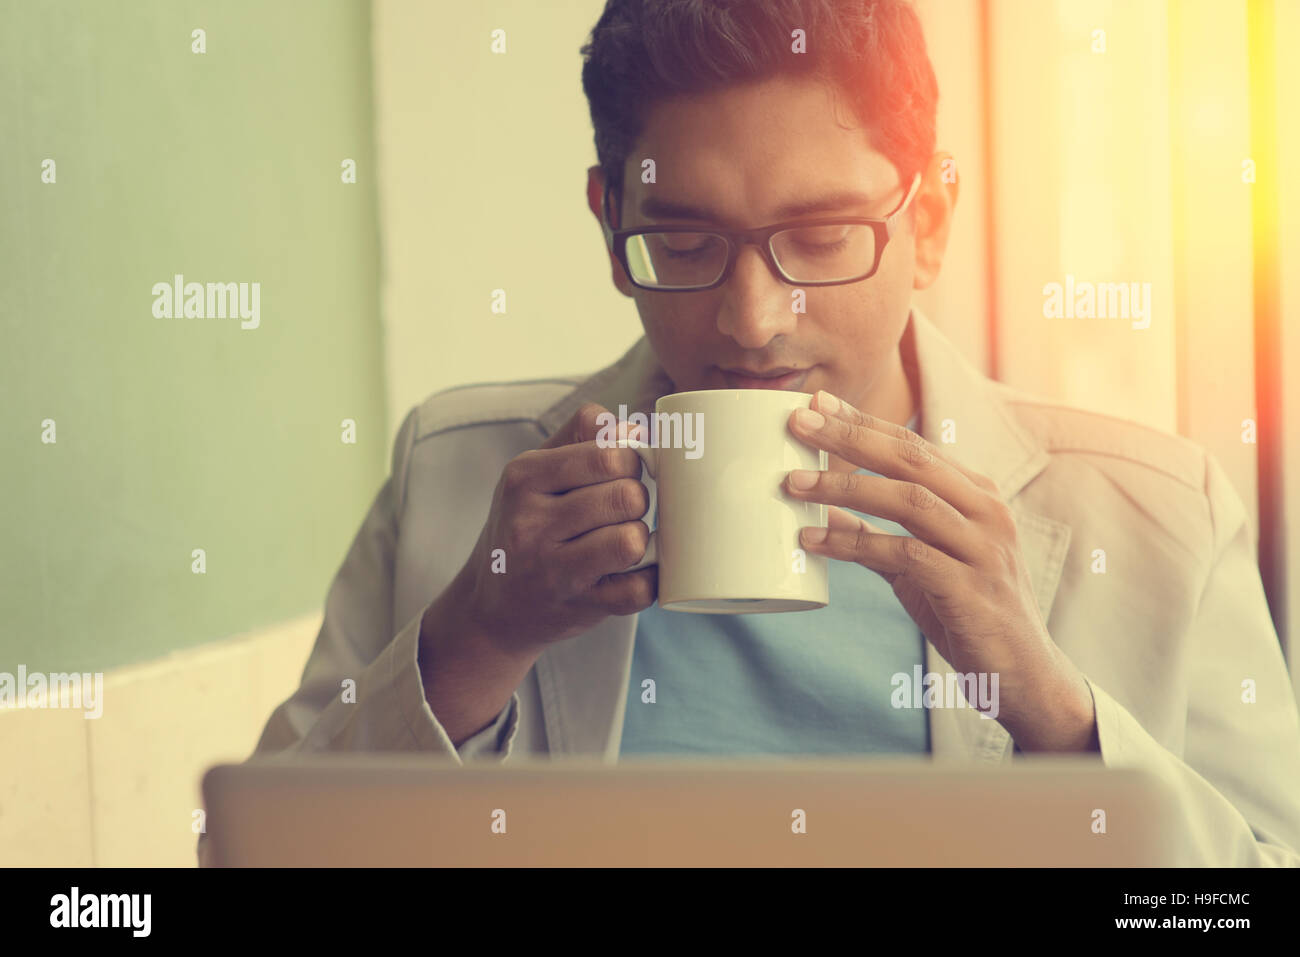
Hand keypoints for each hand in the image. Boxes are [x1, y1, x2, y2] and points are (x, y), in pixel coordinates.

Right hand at [450, 402, 657, 658]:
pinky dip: (647, 581)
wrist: (492, 607)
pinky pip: (636, 590)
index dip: (631, 461)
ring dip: (640, 539)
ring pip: (630, 541)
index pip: (608, 454)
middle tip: (624, 509)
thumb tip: (633, 429)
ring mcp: (552, 569)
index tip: (623, 474)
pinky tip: (632, 573)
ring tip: (626, 540)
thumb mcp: (534, 474)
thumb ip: (581, 438)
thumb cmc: (525, 527)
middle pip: (625, 496)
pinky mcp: (576, 607)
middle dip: (637, 500)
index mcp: (524, 477)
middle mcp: (531, 523)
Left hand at [784, 390, 1097, 752]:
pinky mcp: (971, 587)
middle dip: (851, 437)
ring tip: (794, 484)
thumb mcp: (919, 569)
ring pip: (909, 500)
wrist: (1022, 676)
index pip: (914, 446)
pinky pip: (905, 555)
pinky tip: (814, 542)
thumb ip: (878, 538)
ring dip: (845, 487)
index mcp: (977, 496)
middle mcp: (986, 511)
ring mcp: (983, 548)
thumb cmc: (969, 614)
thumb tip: (825, 515)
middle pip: (911, 460)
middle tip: (799, 423)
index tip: (816, 404)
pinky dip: (855, 545)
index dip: (863, 423)